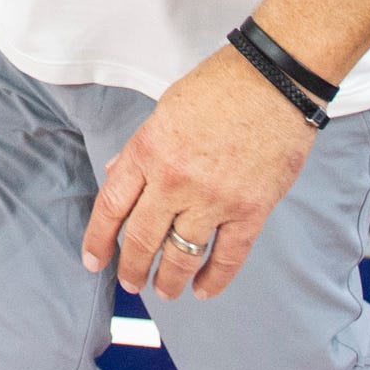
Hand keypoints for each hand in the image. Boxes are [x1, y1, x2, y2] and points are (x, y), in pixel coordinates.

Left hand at [78, 44, 318, 301]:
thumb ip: (140, 150)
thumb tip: (118, 176)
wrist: (275, 79)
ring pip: (182, 255)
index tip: (93, 260)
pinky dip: (215, 279)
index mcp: (148, 151)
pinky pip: (229, 256)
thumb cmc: (220, 87)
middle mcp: (175, 180)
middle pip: (143, 238)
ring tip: (164, 290)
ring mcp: (214, 199)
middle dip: (131, 267)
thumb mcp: (164, 110)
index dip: (99, 239)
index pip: (111, 206)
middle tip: (129, 282)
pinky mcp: (251, 210)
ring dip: (169, 279)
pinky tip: (203, 291)